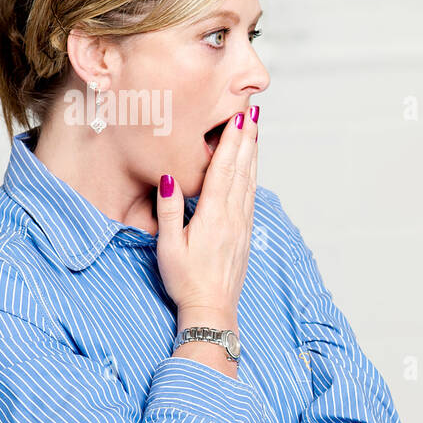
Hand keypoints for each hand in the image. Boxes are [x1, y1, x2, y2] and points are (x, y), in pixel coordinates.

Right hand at [156, 106, 259, 324]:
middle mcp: (234, 217)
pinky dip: (252, 176)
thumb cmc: (186, 280)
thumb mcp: (168, 246)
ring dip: (252, 154)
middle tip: (252, 112)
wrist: (213, 310)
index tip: (239, 118)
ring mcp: (243, 225)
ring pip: (250, 181)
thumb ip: (168, 210)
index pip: (225, 170)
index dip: (232, 142)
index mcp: (214, 216)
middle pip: (242, 170)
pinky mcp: (245, 234)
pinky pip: (251, 196)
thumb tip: (169, 177)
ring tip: (254, 131)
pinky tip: (251, 168)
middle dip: (247, 139)